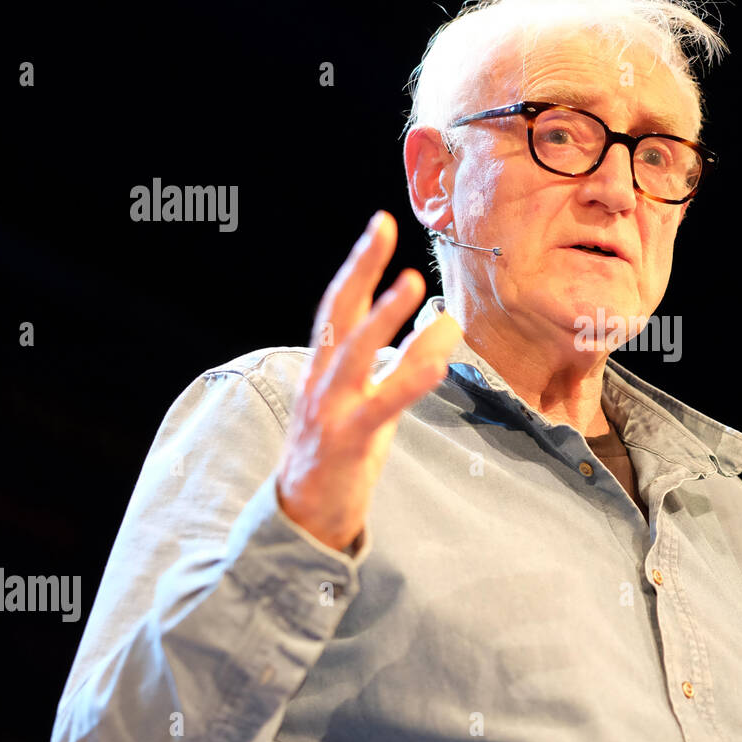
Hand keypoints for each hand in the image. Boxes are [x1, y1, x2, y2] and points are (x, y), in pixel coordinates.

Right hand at [275, 210, 462, 550]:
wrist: (304, 517)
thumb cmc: (338, 455)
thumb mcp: (368, 403)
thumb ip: (397, 366)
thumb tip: (435, 328)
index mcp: (322, 367)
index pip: (339, 304)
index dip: (359, 264)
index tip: (379, 224)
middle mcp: (320, 380)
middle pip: (338, 313)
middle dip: (360, 267)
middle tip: (382, 227)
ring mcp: (331, 410)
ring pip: (353, 353)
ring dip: (382, 316)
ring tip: (412, 283)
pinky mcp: (348, 441)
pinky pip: (381, 407)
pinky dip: (409, 381)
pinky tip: (438, 364)